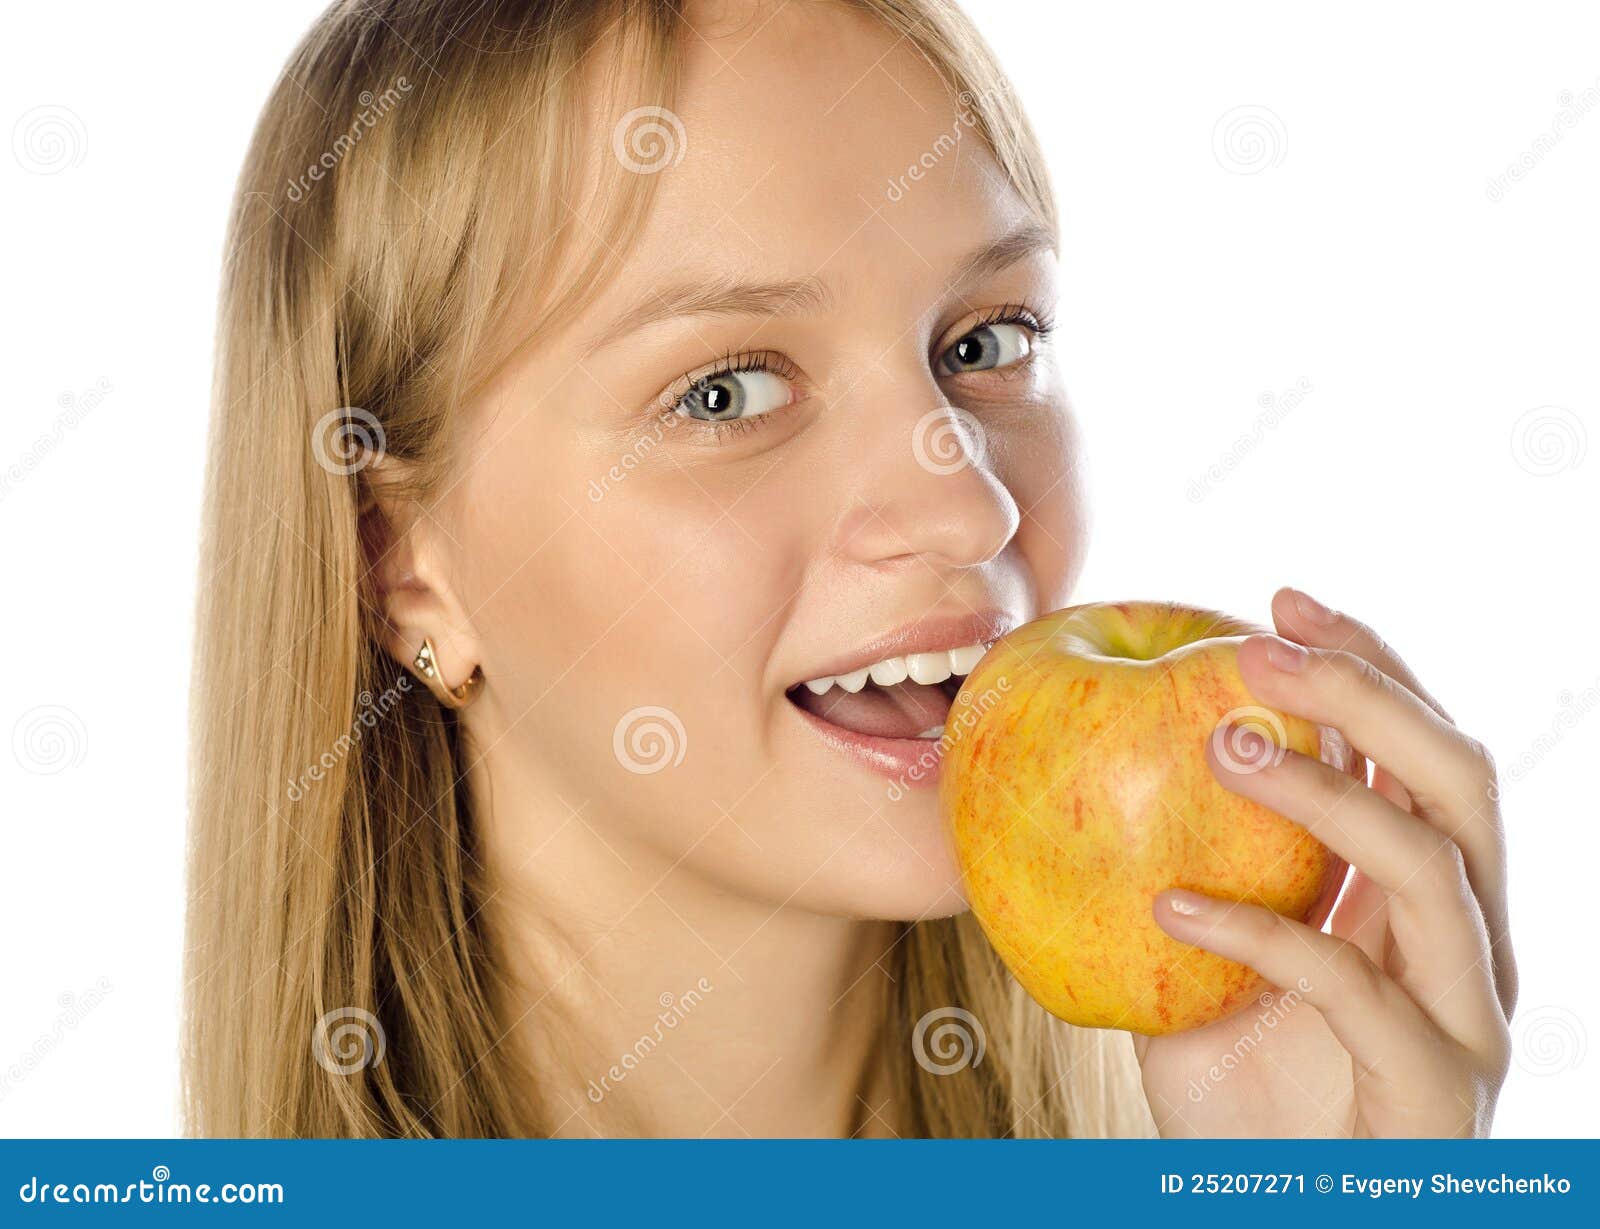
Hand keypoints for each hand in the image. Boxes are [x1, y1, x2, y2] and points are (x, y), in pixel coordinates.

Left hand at [1132, 587, 1515, 1136]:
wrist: (1273, 1206)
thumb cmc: (1236, 1085)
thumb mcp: (1210, 951)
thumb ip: (1198, 859)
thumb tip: (1092, 751)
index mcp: (1424, 893)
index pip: (1421, 749)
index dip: (1367, 661)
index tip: (1277, 597)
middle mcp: (1466, 940)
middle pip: (1457, 779)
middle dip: (1366, 691)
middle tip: (1255, 646)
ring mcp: (1464, 1013)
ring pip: (1432, 866)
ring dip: (1324, 791)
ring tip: (1218, 746)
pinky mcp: (1434, 1086)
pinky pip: (1356, 987)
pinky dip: (1262, 935)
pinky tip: (1167, 907)